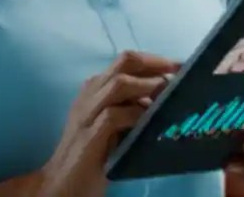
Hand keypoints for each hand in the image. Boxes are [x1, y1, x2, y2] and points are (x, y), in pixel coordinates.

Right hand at [37, 51, 178, 196]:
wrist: (61, 183)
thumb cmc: (93, 153)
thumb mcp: (116, 124)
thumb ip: (134, 106)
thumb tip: (166, 94)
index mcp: (96, 88)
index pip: (128, 61)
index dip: (157, 60)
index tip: (182, 65)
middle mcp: (90, 94)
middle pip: (124, 62)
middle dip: (156, 63)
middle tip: (180, 72)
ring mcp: (87, 113)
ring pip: (118, 84)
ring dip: (147, 85)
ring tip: (168, 92)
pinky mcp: (88, 136)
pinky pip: (113, 116)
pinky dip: (134, 114)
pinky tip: (149, 119)